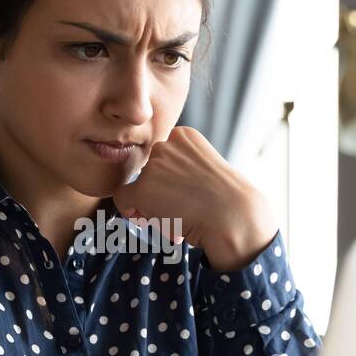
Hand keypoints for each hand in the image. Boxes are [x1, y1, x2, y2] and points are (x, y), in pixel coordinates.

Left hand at [112, 126, 277, 271]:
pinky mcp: (142, 188)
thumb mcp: (207, 169)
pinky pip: (122, 199)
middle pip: (149, 172)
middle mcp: (166, 145)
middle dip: (160, 192)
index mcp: (184, 135)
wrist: (232, 216)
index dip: (169, 179)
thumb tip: (159, 186)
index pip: (162, 157)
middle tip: (183, 207)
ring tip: (179, 215)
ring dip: (153, 205)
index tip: (187, 192)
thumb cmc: (227, 201)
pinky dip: (132, 211)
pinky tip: (156, 219)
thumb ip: (182, 168)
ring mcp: (153, 166)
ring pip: (138, 188)